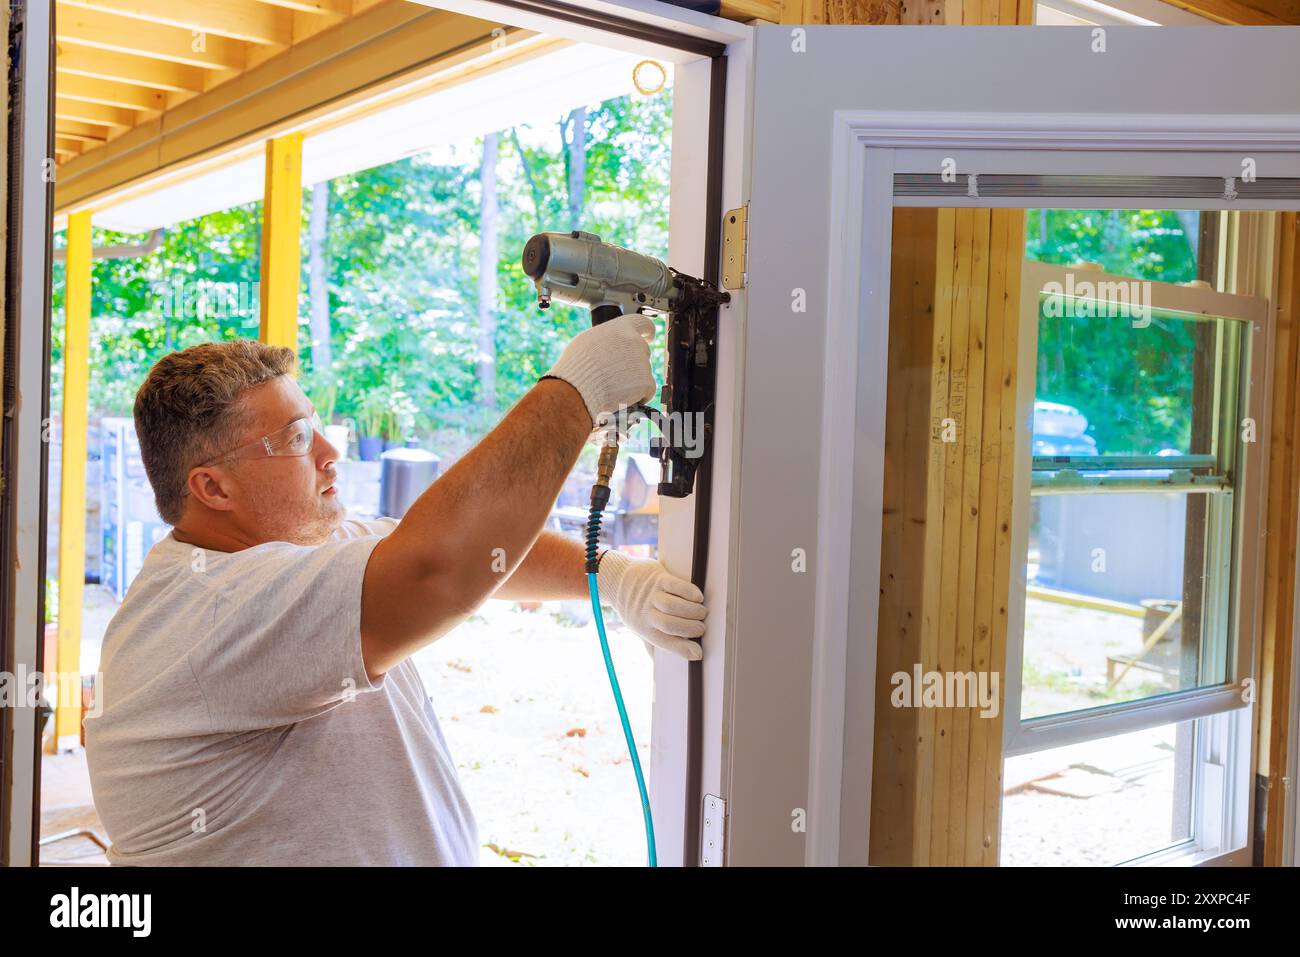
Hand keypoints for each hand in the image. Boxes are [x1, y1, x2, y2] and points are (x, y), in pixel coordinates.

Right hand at [542, 315, 656, 427]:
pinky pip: (647, 390)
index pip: (643, 323)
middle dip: (634, 362)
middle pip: (642, 351)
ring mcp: (642, 363)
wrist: (576, 392)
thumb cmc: (576, 368)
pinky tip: (622, 397)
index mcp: (620, 329)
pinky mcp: (646, 382)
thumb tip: (610, 344)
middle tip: (618, 373)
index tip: (648, 336)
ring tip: (611, 387)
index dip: (647, 331)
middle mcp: (634, 342)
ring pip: (643, 372)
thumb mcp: (586, 342)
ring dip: (632, 380)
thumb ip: (605, 340)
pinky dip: (637, 396)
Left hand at [596, 550, 704, 659]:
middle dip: (691, 629)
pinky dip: (689, 592)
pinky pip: (674, 585)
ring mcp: (651, 594)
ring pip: (672, 606)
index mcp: (643, 628)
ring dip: (692, 612)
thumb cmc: (635, 608)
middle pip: (670, 625)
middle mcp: (646, 613)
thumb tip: (665, 670)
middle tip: (702, 629)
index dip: (683, 650)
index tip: (698, 653)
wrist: (617, 581)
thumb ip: (654, 644)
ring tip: (702, 613)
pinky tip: (697, 598)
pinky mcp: (657, 577)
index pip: (664, 643)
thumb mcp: (639, 628)